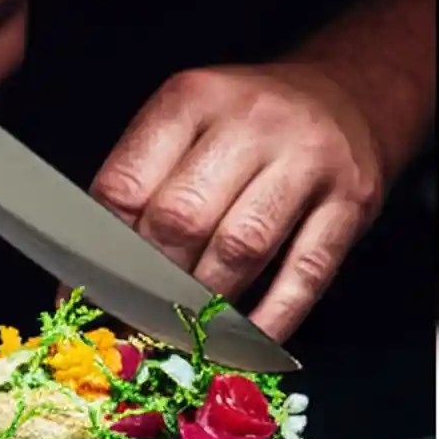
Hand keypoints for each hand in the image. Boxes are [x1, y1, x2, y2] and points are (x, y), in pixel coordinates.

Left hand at [86, 0, 434, 341]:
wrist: (348, 96)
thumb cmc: (254, 124)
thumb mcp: (193, 124)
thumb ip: (148, 184)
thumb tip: (91, 277)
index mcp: (193, 98)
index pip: (127, 186)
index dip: (98, 255)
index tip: (86, 299)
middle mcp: (252, 120)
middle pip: (181, 219)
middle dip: (153, 284)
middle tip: (139, 324)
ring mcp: (308, 158)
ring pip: (241, 248)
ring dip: (208, 306)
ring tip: (187, 335)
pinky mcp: (352, 200)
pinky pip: (305, 273)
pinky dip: (271, 318)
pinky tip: (248, 342)